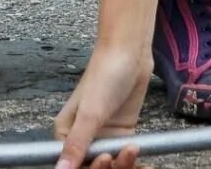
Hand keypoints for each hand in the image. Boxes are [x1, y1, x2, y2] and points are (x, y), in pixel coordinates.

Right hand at [52, 42, 147, 168]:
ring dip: (122, 165)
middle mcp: (83, 138)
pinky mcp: (122, 134)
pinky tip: (144, 164)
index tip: (102, 160)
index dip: (86, 168)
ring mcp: (104, 136)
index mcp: (65, 134)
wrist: (130, 52)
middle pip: (92, 166)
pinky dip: (134, 162)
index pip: (72, 164)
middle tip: (112, 155)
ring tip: (131, 149)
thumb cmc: (104, 76)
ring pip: (111, 165)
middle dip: (105, 167)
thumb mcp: (90, 113)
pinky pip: (125, 157)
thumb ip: (76, 145)